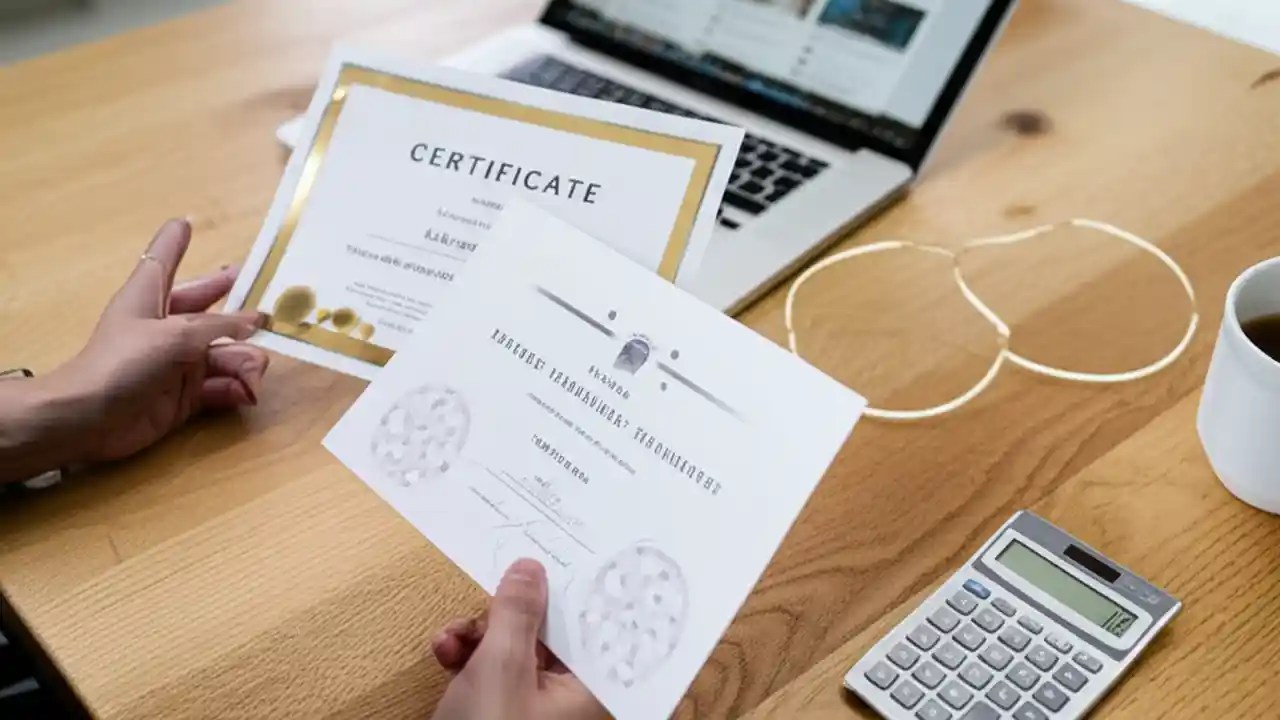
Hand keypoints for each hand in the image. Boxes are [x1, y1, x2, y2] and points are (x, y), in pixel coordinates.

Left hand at [41, 218, 267, 463]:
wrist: (89, 419)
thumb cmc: (122, 363)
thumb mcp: (174, 335)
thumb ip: (218, 327)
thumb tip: (254, 321)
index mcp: (150, 297)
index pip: (163, 261)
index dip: (175, 242)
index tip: (185, 222)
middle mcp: (167, 326)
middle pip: (212, 311)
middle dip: (243, 312)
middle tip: (273, 312)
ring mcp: (179, 361)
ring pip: (227, 354)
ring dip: (245, 364)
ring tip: (253, 377)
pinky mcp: (186, 395)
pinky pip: (223, 385)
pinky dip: (237, 388)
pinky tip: (246, 393)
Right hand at [431, 559, 605, 719]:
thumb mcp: (499, 667)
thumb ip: (516, 614)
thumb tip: (531, 569)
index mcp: (587, 689)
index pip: (592, 625)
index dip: (570, 591)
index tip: (555, 558)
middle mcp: (568, 697)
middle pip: (547, 633)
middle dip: (505, 617)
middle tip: (481, 610)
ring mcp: (534, 707)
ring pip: (512, 648)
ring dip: (477, 635)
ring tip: (450, 640)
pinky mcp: (501, 713)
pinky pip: (491, 670)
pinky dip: (467, 657)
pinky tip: (444, 654)